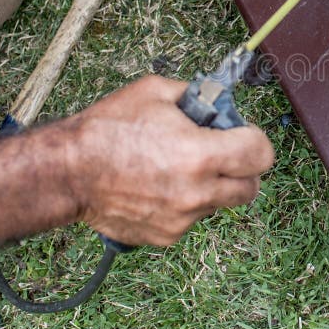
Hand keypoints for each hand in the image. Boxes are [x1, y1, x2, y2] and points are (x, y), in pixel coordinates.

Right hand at [71, 75, 273, 246]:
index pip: (261, 154)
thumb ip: (197, 96)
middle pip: (251, 188)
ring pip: (220, 203)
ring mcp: (182, 219)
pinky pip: (192, 218)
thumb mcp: (156, 92)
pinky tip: (159, 186)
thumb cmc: (108, 129)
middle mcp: (197, 192)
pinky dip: (186, 204)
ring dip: (212, 186)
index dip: (255, 139)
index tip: (242, 134)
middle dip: (244, 169)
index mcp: (200, 155)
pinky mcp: (166, 236)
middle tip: (224, 154)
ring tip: (178, 168)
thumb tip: (219, 101)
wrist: (66, 173)